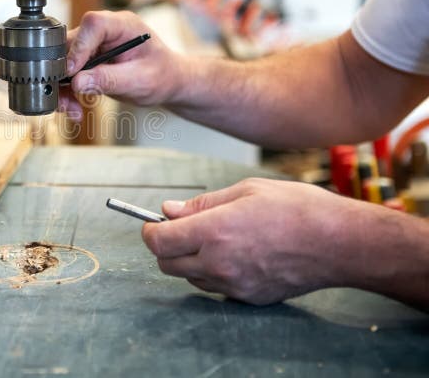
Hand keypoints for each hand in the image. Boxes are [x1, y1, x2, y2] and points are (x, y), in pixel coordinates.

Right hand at [59, 11, 188, 120]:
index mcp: (122, 25)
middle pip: (71, 43)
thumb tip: (78, 81)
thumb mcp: (140, 81)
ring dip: (63, 87)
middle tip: (67, 99)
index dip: (79, 47)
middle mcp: (104, 31)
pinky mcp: (87, 59)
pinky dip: (67, 92)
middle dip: (65, 74)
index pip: (93, 25)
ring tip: (72, 109)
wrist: (167, 83)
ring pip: (63, 60)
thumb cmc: (162, 75)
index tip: (72, 72)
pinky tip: (75, 108)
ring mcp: (93, 44)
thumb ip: (109, 79)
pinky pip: (68, 73)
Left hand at [141, 178, 357, 304]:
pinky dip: (214, 273)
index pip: (159, 241)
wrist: (339, 244)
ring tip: (216, 239)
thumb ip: (201, 204)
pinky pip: (216, 288)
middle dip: (166, 246)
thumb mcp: (245, 191)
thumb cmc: (296, 208)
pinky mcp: (249, 298)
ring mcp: (234, 285)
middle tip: (181, 229)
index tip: (152, 223)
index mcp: (214, 232)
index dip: (149, 230)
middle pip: (167, 264)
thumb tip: (168, 210)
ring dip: (190, 261)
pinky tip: (236, 254)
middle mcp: (219, 263)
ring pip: (191, 278)